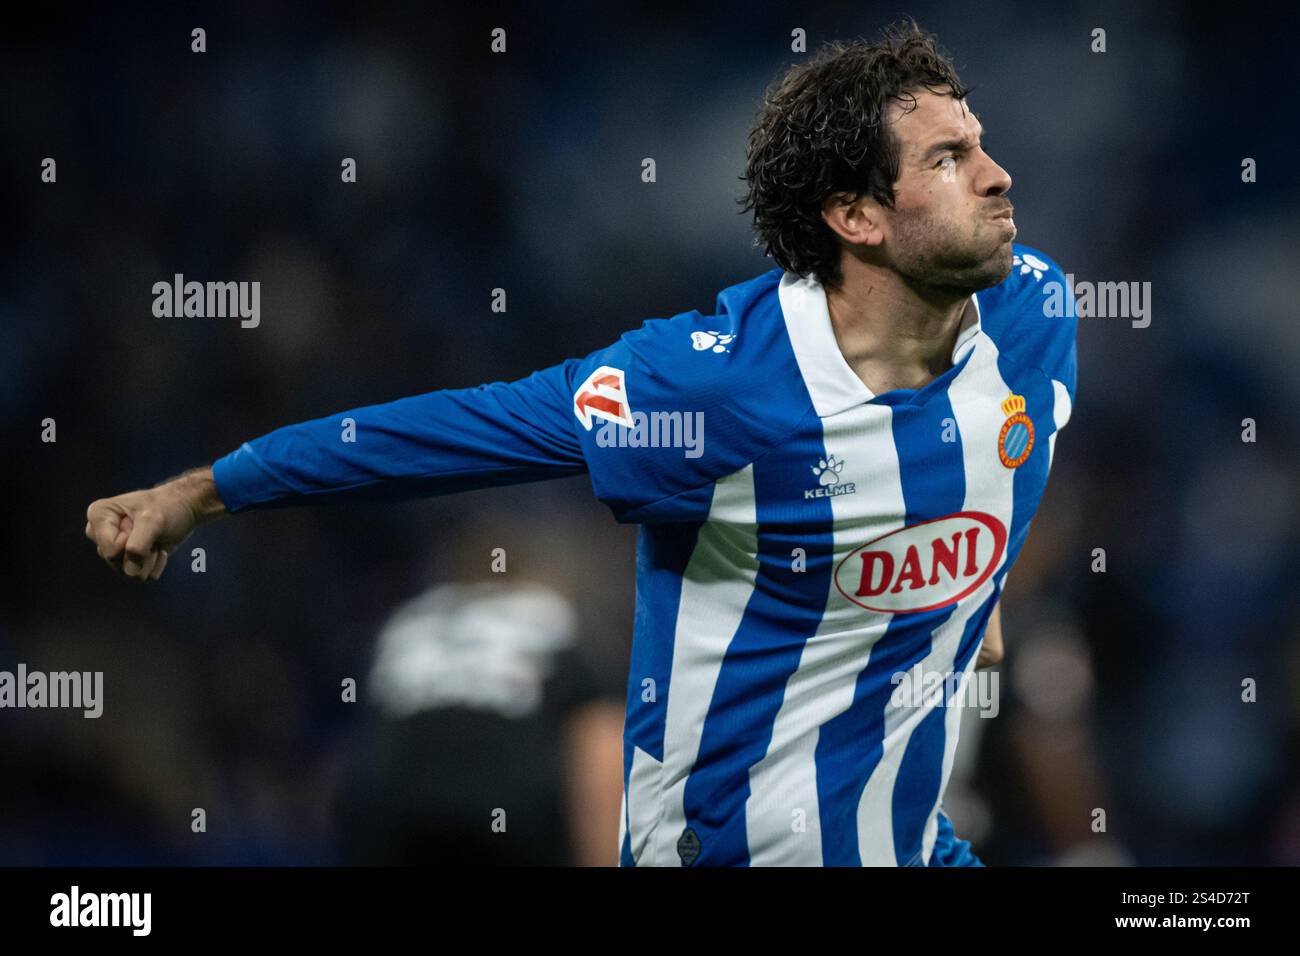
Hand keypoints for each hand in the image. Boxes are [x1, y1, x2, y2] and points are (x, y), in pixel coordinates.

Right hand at [85, 468, 222, 580]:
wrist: (184, 509)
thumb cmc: (167, 507)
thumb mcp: (153, 520)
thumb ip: (137, 546)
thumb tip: (131, 574)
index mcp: (98, 515)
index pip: (110, 550)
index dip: (131, 542)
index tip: (140, 523)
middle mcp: (100, 533)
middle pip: (115, 562)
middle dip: (141, 551)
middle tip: (152, 532)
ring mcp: (114, 548)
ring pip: (128, 572)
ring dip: (150, 558)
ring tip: (155, 539)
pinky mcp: (128, 560)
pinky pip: (142, 575)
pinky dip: (156, 564)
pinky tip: (159, 547)